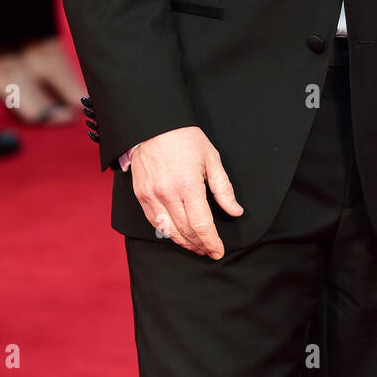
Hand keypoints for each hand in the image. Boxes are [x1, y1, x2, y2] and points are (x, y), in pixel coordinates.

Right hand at [130, 126, 242, 257]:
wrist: (154, 125)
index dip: (212, 242)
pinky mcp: (141, 195)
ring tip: (196, 246)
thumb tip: (235, 211)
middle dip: (200, 245)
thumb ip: (223, 188)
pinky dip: (168, 232)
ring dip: (184, 243)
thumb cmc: (185, 139)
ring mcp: (151, 196)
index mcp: (188, 185)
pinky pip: (154, 222)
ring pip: (169, 231)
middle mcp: (168, 194)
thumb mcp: (211, 158)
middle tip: (210, 250)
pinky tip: (178, 234)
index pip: (202, 225)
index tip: (218, 251)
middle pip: (186, 232)